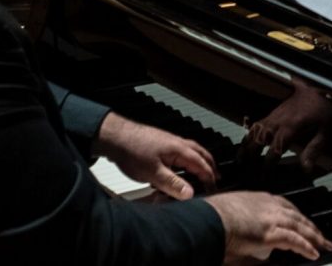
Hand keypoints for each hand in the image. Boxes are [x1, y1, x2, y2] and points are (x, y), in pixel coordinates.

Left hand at [95, 111, 217, 199]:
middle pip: (201, 153)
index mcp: (180, 149)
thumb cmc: (132, 150)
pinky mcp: (161, 143)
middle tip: (217, 177)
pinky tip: (180, 165)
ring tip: (202, 170)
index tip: (213, 189)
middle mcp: (178, 143)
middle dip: (210, 165)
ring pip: (192, 150)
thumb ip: (172, 184)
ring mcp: (169, 142)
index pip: (202, 165)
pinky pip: (181, 150)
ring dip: (200, 160)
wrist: (115, 136)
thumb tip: (190, 194)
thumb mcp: (153, 173)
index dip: (209, 178)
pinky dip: (188, 158)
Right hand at [208, 192, 330, 263]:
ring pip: (300, 227)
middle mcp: (268, 205)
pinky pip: (294, 240)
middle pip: (297, 216)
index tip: (303, 221)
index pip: (285, 206)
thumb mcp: (231, 215)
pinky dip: (305, 247)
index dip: (296, 215)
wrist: (206, 219)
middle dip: (310, 226)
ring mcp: (271, 218)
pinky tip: (314, 253)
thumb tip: (247, 233)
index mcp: (258, 199)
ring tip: (323, 245)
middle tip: (321, 235)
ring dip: (314, 237)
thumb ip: (244, 223)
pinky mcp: (270, 233)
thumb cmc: (210, 219)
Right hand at [247, 83, 331, 169]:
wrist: (319, 87)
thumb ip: (314, 149)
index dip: (268, 163)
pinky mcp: (273, 112)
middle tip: (246, 169)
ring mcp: (274, 115)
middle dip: (251, 155)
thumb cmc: (323, 110)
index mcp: (291, 127)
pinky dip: (249, 134)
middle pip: (259, 139)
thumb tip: (306, 169)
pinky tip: (245, 144)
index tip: (264, 176)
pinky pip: (257, 124)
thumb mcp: (325, 130)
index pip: (275, 149)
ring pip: (254, 130)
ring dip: (246, 145)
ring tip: (239, 159)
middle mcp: (279, 121)